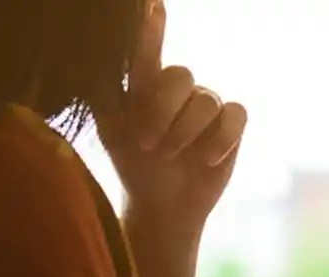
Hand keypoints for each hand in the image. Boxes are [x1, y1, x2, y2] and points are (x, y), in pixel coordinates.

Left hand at [97, 0, 247, 237]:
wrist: (164, 205)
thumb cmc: (135, 166)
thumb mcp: (111, 131)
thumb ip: (104, 94)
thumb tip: (93, 62)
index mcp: (147, 86)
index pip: (148, 50)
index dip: (152, 27)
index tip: (153, 4)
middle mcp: (180, 90)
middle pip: (180, 76)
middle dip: (163, 112)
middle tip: (148, 143)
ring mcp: (208, 107)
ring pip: (205, 101)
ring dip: (186, 133)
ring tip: (174, 156)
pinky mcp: (232, 126)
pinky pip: (235, 116)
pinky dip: (221, 138)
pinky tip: (207, 158)